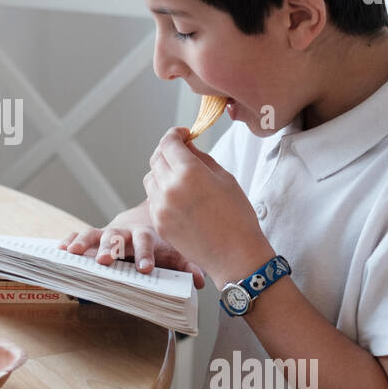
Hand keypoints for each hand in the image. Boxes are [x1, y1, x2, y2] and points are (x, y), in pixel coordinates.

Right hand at [57, 205, 206, 288]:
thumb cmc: (165, 238)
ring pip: (96, 234)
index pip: (146, 243)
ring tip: (72, 252)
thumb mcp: (177, 249)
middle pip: (117, 237)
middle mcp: (127, 231)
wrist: (152, 213)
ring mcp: (110, 232)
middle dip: (110, 248)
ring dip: (85, 243)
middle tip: (104, 260)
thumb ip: (188, 264)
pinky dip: (72, 239)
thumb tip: (201, 281)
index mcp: (148, 235)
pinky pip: (83, 234)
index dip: (145, 255)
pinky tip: (60, 248)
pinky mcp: (98, 234)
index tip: (145, 269)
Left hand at [144, 128, 270, 288]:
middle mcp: (169, 188)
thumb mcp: (224, 177)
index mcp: (188, 173)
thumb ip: (201, 158)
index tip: (183, 134)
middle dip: (167, 151)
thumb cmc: (237, 215)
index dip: (175, 134)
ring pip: (150, 178)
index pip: (168, 142)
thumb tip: (187, 146)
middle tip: (181, 152)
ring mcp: (160, 207)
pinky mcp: (158, 223)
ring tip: (181, 177)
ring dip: (162, 172)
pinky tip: (179, 197)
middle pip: (156, 158)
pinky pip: (153, 199)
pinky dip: (161, 192)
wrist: (235, 254)